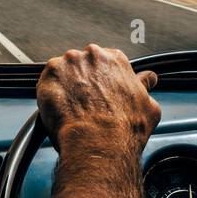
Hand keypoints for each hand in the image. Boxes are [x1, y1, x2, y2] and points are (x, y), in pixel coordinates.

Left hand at [36, 44, 160, 157]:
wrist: (98, 142)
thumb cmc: (124, 128)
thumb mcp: (148, 106)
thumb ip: (145, 86)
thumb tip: (149, 79)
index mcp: (116, 59)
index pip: (106, 63)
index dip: (102, 81)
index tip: (100, 94)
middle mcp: (92, 55)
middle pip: (83, 65)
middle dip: (83, 82)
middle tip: (85, 104)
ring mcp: (69, 63)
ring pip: (64, 72)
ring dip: (66, 87)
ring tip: (72, 110)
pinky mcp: (49, 76)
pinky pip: (47, 82)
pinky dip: (51, 94)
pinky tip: (60, 110)